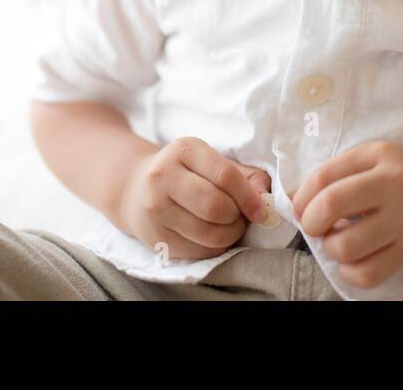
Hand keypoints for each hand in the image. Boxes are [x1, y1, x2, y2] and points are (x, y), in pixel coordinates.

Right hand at [119, 137, 271, 260]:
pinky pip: (198, 252)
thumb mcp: (212, 162)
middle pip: (216, 207)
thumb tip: (265, 196)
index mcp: (184, 150)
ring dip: (229, 235)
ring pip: (209, 234)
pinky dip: (213, 248)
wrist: (136, 189)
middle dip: (237, 218)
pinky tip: (210, 237)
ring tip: (228, 227)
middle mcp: (163, 176)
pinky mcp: (154, 237)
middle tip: (239, 217)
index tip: (260, 211)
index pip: (225, 176)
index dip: (249, 197)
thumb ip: (246, 176)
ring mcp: (155, 208)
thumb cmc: (187, 174)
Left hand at [290, 140, 402, 289]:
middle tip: (317, 225)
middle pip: (330, 206)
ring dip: (331, 248)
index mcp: (380, 155)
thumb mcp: (377, 158)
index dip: (302, 196)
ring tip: (340, 240)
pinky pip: (367, 273)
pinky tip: (355, 259)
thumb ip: (337, 173)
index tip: (302, 207)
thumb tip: (293, 199)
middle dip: (311, 221)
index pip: (324, 176)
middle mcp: (393, 185)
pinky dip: (351, 271)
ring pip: (346, 246)